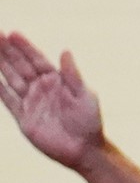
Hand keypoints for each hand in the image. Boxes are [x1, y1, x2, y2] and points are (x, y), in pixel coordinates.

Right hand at [0, 32, 104, 170]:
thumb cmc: (89, 121)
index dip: (24, 47)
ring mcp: (31, 102)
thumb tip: (65, 51)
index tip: (12, 33)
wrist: (84, 149)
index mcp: (57, 80)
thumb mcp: (84, 95)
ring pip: (11, 79)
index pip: (37, 60)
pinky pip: (7, 100)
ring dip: (0, 65)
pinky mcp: (23, 117)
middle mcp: (41, 88)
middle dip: (7, 51)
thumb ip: (72, 75)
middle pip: (20, 66)